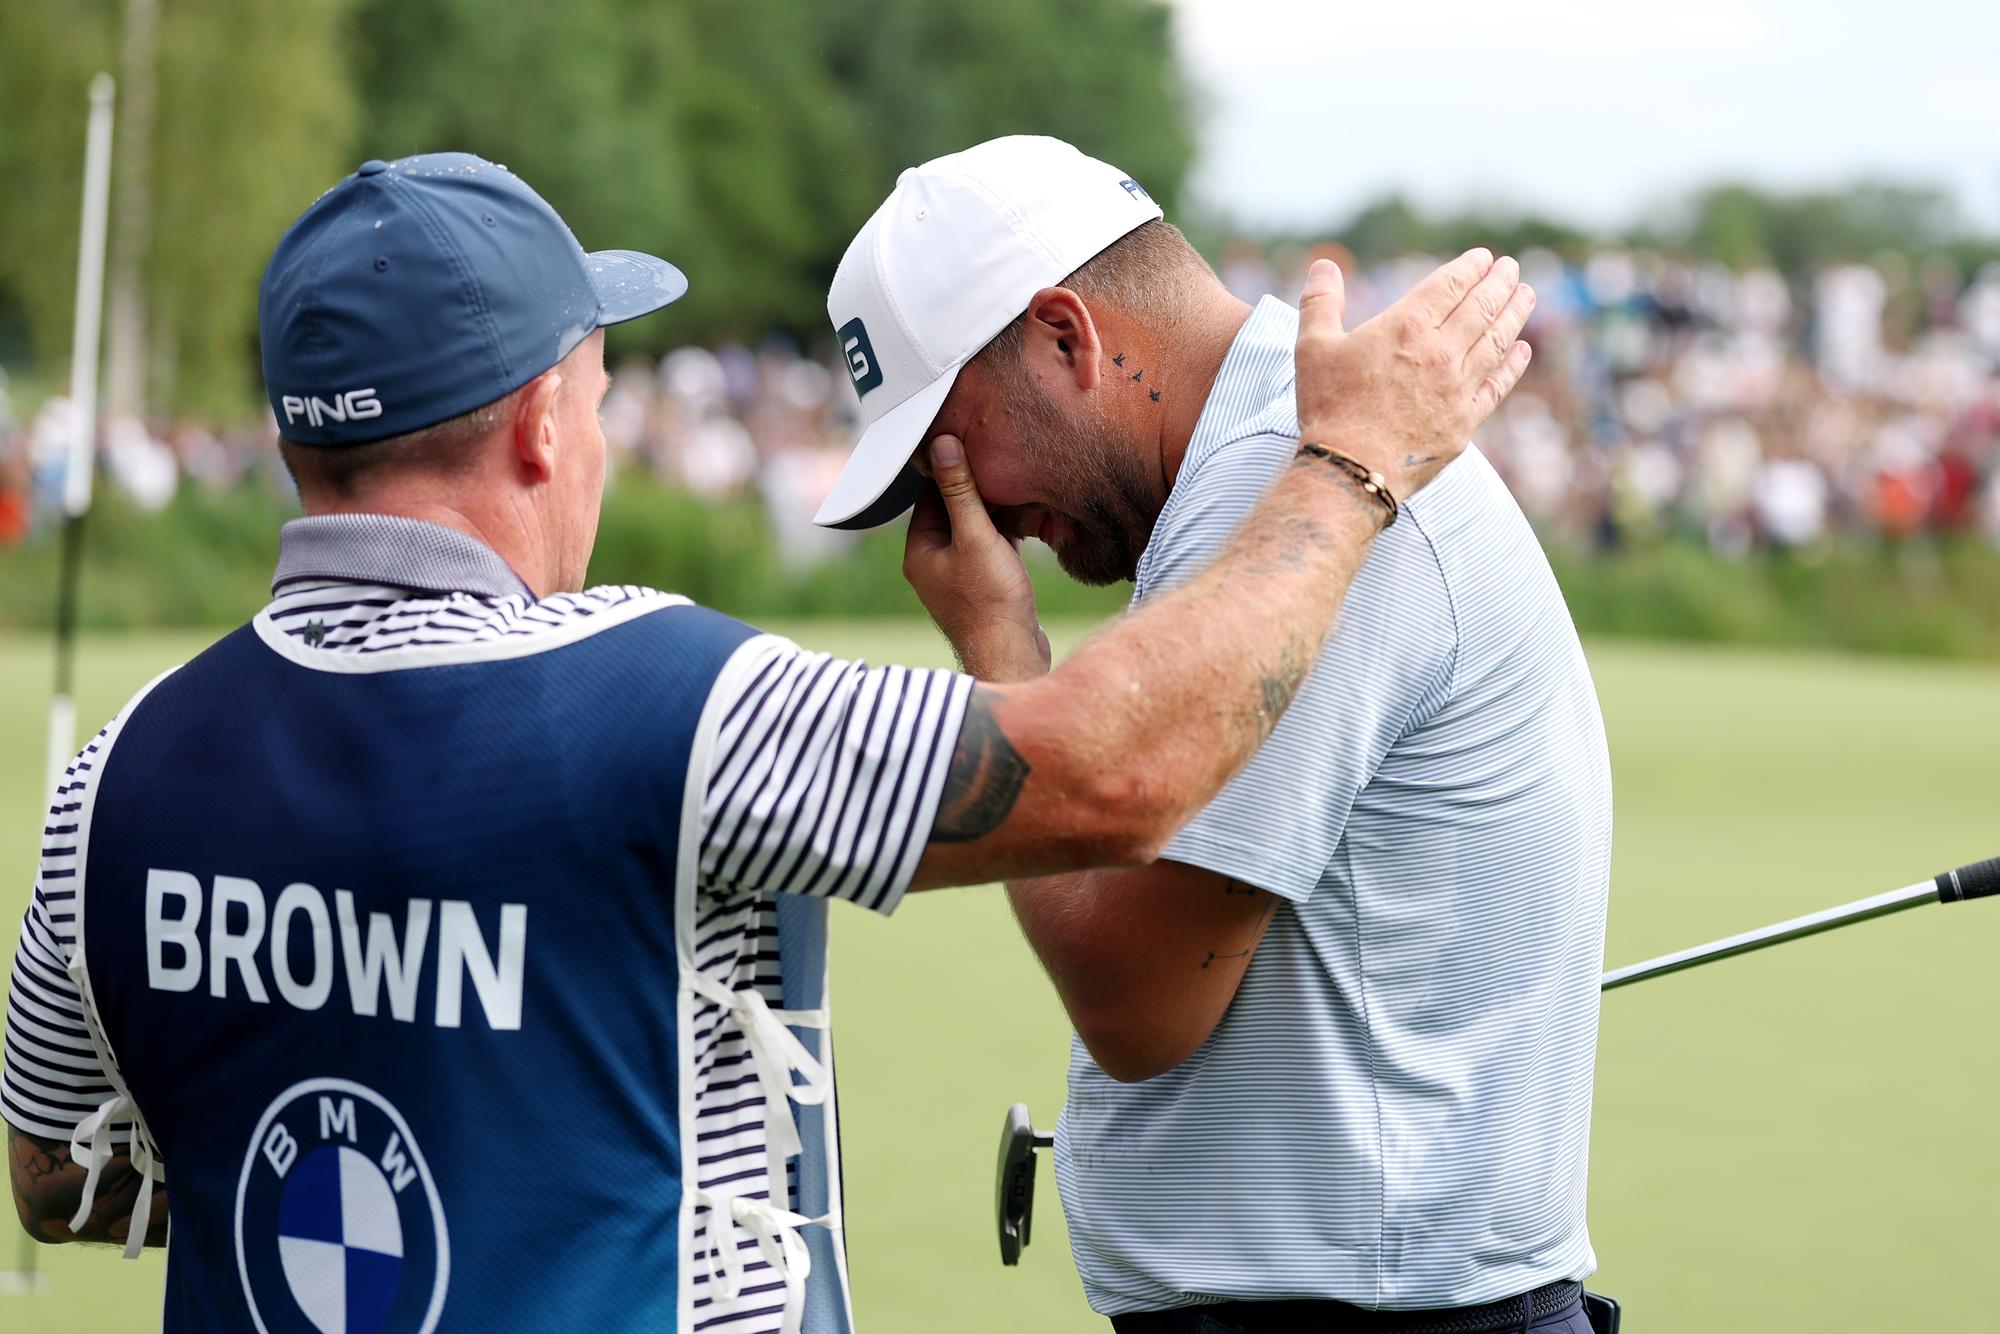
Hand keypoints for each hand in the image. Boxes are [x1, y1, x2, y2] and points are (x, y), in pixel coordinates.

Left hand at [902, 435, 1051, 680]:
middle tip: (1000, 458)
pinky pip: (989, 546)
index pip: (929, 493)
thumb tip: (942, 443)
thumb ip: (959, 490)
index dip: (951, 467)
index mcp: (918, 549)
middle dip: (976, 487)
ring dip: (992, 509)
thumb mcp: (975, 537)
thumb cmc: (990, 600)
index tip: (973, 442)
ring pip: (973, 527)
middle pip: (951, 508)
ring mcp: (957, 574)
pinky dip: (1003, 531)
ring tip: (1016, 484)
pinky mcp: (981, 584)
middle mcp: (932, 561)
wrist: (1011, 655)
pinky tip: (1025, 516)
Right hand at [1293, 249, 1533, 499]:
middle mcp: (1441, 351)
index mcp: (1406, 326)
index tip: (1484, 257)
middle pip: (1481, 307)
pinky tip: (1522, 350)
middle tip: (1511, 268)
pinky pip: (1498, 385)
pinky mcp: (1465, 421)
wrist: (1351, 470)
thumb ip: (1321, 302)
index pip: (1450, 285)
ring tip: (1527, 296)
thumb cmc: (1328, 407)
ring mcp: (1458, 387)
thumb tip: (1325, 266)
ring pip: (1496, 341)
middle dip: (1499, 283)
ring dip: (1515, 314)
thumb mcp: (1312, 347)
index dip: (1470, 267)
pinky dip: (1513, 365)